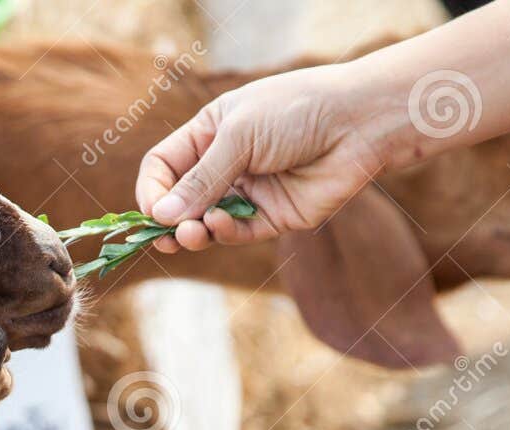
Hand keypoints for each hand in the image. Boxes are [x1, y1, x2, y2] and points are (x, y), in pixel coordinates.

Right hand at [135, 66, 394, 252]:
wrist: (357, 124)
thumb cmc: (296, 112)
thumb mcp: (238, 137)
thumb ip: (200, 180)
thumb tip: (161, 217)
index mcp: (210, 134)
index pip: (165, 167)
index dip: (153, 190)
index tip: (151, 211)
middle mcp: (226, 164)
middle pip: (181, 201)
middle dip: (169, 220)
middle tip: (164, 237)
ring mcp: (249, 192)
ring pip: (207, 223)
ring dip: (194, 232)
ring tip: (190, 234)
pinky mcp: (273, 217)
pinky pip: (238, 233)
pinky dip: (224, 233)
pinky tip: (220, 224)